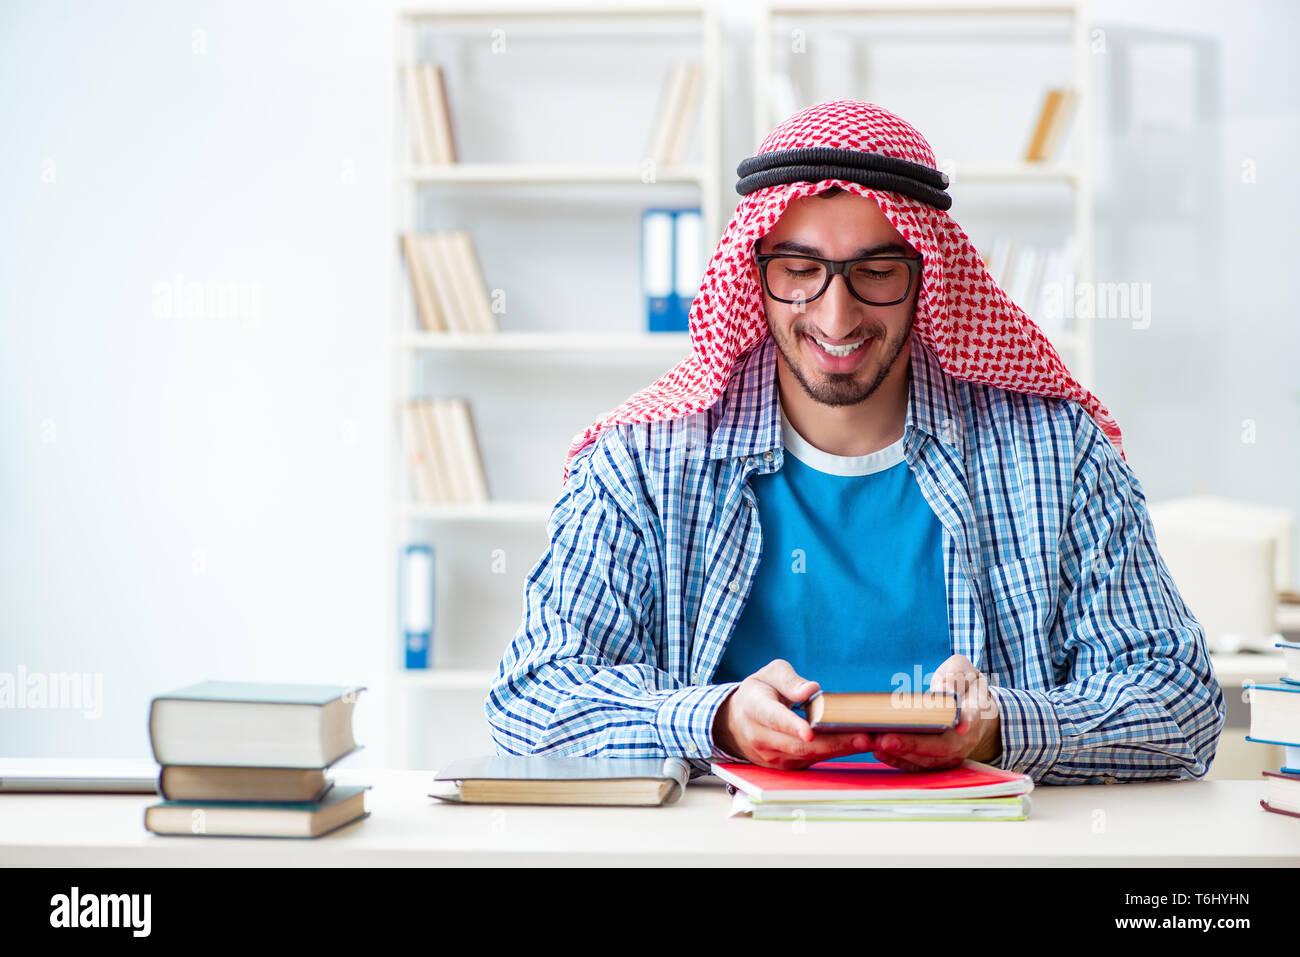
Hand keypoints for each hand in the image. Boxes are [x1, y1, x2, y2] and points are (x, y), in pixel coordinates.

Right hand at [712, 659, 874, 769]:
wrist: (735, 723)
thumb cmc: (759, 693)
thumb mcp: (769, 674)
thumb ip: (789, 680)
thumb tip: (811, 690)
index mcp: (755, 708)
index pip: (774, 718)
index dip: (792, 726)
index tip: (809, 732)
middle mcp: (762, 737)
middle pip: (800, 745)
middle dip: (834, 743)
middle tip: (865, 737)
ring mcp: (774, 756)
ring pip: (809, 756)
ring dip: (841, 750)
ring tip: (871, 741)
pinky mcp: (786, 766)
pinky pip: (813, 761)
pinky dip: (836, 753)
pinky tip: (858, 745)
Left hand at [872, 654, 1001, 771]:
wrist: (974, 710)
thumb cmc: (964, 686)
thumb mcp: (964, 670)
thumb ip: (955, 675)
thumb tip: (942, 687)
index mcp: (974, 711)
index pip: (972, 717)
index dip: (966, 722)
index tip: (961, 726)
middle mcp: (965, 739)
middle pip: (941, 747)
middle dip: (912, 745)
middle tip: (886, 739)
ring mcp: (951, 754)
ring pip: (926, 761)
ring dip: (899, 754)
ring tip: (874, 743)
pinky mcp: (937, 761)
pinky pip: (917, 765)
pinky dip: (897, 760)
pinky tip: (878, 750)